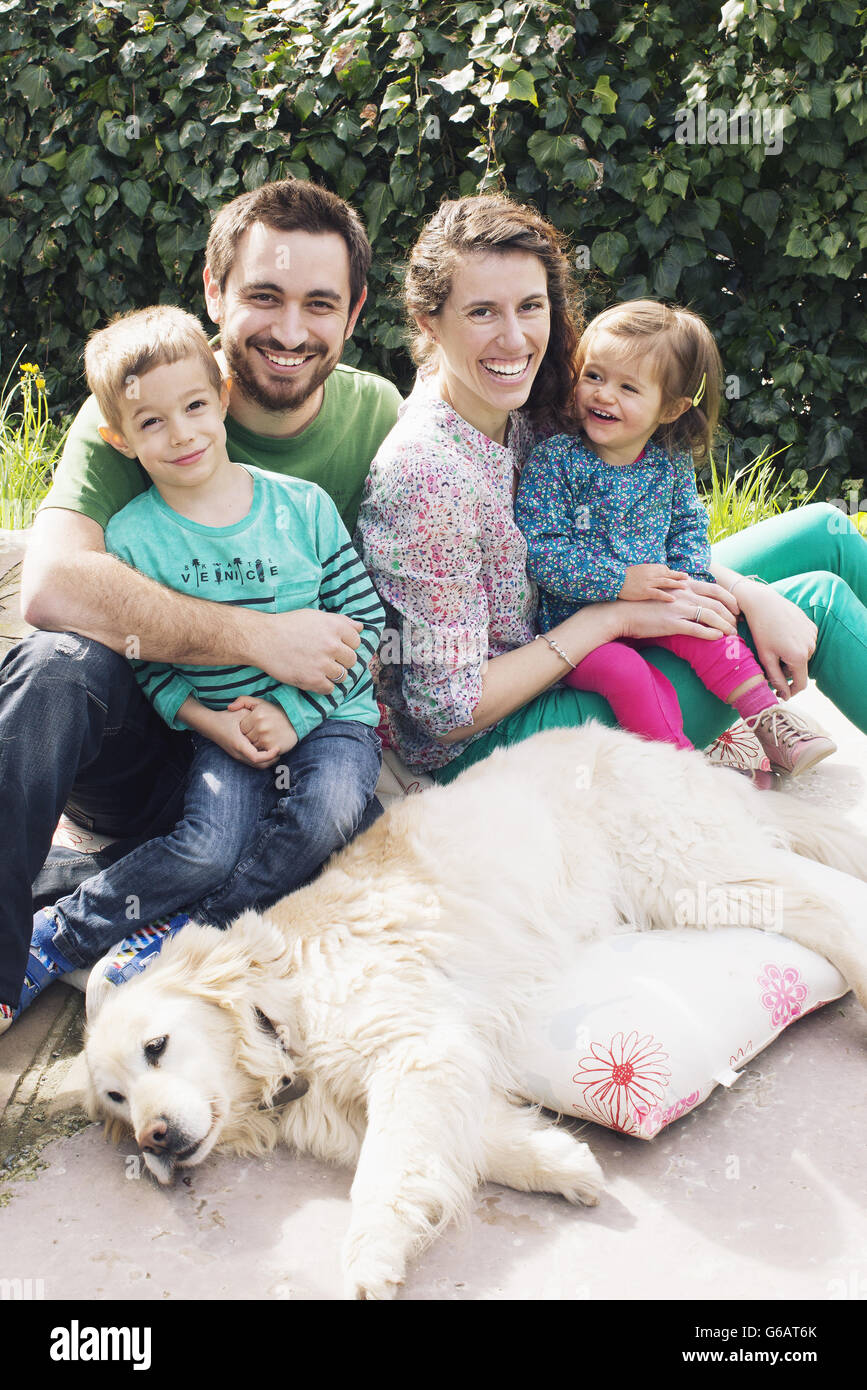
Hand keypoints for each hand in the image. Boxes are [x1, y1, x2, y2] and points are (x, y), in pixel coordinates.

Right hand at [195, 705, 282, 766]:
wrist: (209, 725)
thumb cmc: (225, 717)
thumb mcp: (240, 713)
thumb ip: (253, 716)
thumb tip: (267, 720)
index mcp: (239, 744)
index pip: (257, 758)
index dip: (270, 755)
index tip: (278, 748)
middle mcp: (238, 754)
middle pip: (259, 765)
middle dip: (272, 760)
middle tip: (281, 750)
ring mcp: (237, 756)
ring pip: (256, 766)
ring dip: (268, 761)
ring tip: (276, 750)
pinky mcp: (238, 755)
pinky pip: (253, 762)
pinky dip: (262, 759)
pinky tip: (267, 750)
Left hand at [226, 696, 298, 759]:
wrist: (295, 721)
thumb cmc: (275, 712)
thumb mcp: (259, 702)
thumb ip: (242, 701)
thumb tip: (229, 708)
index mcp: (256, 715)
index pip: (242, 727)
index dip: (246, 728)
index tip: (253, 726)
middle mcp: (261, 727)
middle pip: (246, 738)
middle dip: (250, 736)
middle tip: (259, 733)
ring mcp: (267, 738)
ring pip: (252, 746)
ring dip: (256, 744)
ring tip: (263, 738)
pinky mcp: (273, 748)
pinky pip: (261, 753)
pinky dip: (262, 751)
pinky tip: (267, 744)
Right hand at [248, 609, 362, 692]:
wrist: (263, 639)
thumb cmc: (288, 626)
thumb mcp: (315, 616)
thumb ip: (340, 621)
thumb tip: (360, 627)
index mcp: (335, 627)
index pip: (356, 641)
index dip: (347, 645)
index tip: (336, 647)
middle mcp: (332, 645)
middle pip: (352, 660)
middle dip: (341, 661)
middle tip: (327, 659)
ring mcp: (324, 664)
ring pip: (343, 676)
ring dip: (333, 674)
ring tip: (319, 668)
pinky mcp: (313, 680)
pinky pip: (330, 689)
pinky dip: (323, 686)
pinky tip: (313, 677)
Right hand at [611, 586, 737, 641]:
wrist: (622, 612)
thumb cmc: (642, 604)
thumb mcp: (664, 592)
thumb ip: (680, 592)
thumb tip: (693, 599)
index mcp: (683, 585)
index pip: (715, 589)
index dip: (729, 599)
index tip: (736, 608)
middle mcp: (684, 594)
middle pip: (717, 603)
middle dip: (731, 615)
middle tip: (737, 624)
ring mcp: (679, 608)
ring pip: (711, 616)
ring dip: (725, 626)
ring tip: (732, 634)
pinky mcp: (672, 624)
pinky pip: (698, 629)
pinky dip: (711, 633)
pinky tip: (719, 638)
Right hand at [619, 563, 689, 601]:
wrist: (614, 580)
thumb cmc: (624, 577)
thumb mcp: (638, 570)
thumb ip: (648, 572)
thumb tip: (655, 576)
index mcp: (649, 568)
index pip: (665, 569)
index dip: (673, 573)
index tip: (680, 576)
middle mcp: (651, 574)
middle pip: (669, 575)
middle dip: (679, 577)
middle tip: (687, 579)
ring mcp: (649, 583)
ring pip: (666, 583)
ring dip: (677, 585)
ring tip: (685, 588)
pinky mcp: (645, 591)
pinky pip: (658, 593)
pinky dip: (666, 596)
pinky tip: (673, 599)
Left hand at [733, 580, 817, 697]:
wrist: (764, 603)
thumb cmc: (761, 630)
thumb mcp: (766, 657)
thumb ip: (776, 679)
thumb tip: (785, 696)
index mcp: (799, 657)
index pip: (801, 684)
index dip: (791, 691)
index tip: (781, 693)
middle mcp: (810, 647)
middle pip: (800, 669)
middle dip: (787, 670)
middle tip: (770, 660)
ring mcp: (813, 635)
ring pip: (803, 656)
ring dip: (791, 657)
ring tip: (775, 645)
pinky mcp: (812, 626)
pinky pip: (805, 642)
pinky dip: (796, 644)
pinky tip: (782, 635)